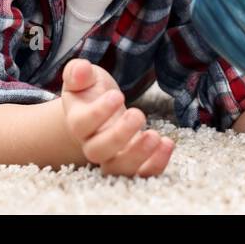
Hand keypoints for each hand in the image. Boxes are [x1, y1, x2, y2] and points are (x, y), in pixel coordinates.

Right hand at [60, 58, 173, 176]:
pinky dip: (155, 165)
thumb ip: (78, 72)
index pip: (81, 124)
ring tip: (155, 136)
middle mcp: (92, 143)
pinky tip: (167, 144)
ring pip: (118, 168)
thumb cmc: (92, 91)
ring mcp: (112, 156)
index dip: (98, 113)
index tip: (117, 96)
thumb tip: (80, 70)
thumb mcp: (86, 76)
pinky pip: (140, 173)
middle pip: (97, 152)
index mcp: (78, 120)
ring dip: (138, 155)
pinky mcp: (132, 161)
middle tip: (138, 114)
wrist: (101, 110)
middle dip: (119, 135)